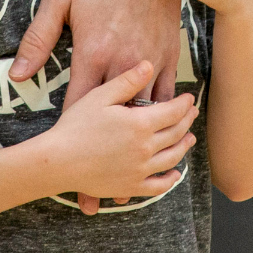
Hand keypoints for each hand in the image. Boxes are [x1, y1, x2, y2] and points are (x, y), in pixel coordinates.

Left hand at [11, 0, 182, 210]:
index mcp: (94, 52)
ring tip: (135, 182)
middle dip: (109, 165)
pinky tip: (161, 138)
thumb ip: (39, 40)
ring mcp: (151, 57)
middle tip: (104, 200)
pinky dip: (164, 117)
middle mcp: (125, 62)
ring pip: (148, 115)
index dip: (72, 149)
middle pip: (115, 125)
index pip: (79, 111)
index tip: (71, 182)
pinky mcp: (169, 50)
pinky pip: (169, 92)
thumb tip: (18, 76)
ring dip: (142, 148)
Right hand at [41, 60, 196, 205]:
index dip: (184, 104)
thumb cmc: (76, 126)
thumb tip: (148, 64)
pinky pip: (158, 186)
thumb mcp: (100, 96)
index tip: (190, 98)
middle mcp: (145, 148)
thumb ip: (127, 81)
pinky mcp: (130, 187)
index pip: (172, 112)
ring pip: (172, 158)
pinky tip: (174, 173)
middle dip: (187, 121)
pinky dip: (170, 179)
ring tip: (190, 138)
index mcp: (140, 124)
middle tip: (193, 113)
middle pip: (175, 133)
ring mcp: (139, 170)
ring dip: (184, 147)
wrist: (58, 161)